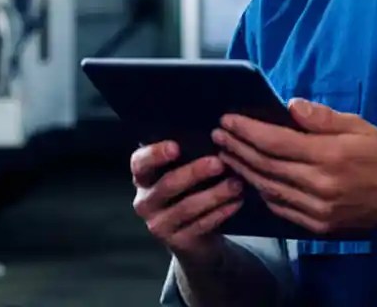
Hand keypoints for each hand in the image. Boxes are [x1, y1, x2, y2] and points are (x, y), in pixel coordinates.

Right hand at [130, 140, 244, 263]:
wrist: (194, 238)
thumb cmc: (189, 192)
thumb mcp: (182, 174)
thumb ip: (188, 157)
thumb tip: (215, 134)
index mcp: (143, 178)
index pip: (140, 163)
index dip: (155, 154)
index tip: (176, 147)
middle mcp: (144, 201)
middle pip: (167, 184)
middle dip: (194, 172)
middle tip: (219, 162)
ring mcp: (158, 225)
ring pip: (187, 207)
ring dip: (215, 194)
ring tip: (237, 184)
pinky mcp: (177, 243)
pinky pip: (201, 225)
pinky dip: (221, 212)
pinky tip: (237, 202)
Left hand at [213, 99, 376, 235]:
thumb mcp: (359, 126)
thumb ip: (322, 117)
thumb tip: (290, 105)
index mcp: (330, 156)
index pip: (276, 142)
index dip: (248, 130)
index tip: (228, 119)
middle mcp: (320, 185)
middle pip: (266, 165)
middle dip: (238, 148)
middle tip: (218, 134)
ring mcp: (317, 209)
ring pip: (268, 188)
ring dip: (243, 169)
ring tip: (226, 153)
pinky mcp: (317, 225)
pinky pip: (280, 207)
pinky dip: (261, 191)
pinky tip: (250, 177)